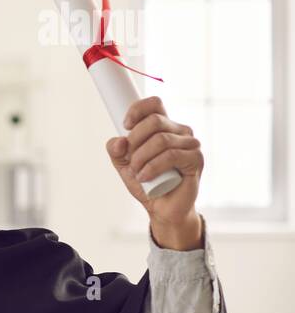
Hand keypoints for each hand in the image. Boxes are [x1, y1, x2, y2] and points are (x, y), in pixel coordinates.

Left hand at [106, 95, 204, 249]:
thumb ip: (116, 151)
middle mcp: (180, 131)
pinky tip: (145, 177)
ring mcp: (190, 144)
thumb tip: (118, 141)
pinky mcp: (196, 159)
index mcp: (164, 127)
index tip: (125, 125)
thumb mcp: (124, 165)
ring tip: (137, 173)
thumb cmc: (147, 183)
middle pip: (155, 121)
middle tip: (130, 160)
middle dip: (135, 140)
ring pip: (161, 139)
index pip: (155, 104)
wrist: (162, 208)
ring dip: (141, 158)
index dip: (138, 109)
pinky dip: (152, 167)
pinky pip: (171, 155)